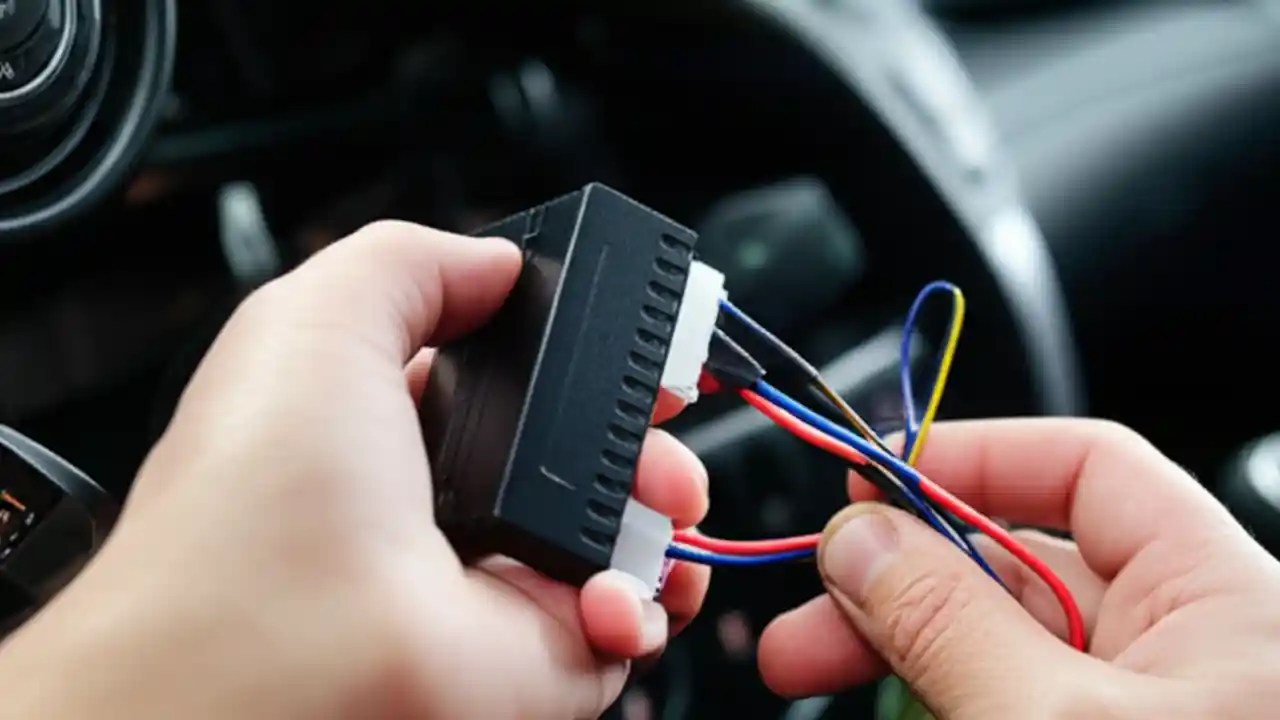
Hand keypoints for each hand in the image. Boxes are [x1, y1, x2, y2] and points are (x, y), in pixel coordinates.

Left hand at [0, 222, 709, 718]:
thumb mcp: (318, 315)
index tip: (624, 331)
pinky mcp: (547, 654)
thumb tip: (499, 260)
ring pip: (621, 531)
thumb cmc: (266, 492)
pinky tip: (622, 579)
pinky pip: (631, 619)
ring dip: (665, 499)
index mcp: (390, 424)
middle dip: (638, 418)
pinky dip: (650, 595)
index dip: (568, 350)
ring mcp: (501, 583)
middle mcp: (446, 505)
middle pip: (576, 447)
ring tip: (665, 490)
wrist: (281, 654)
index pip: (503, 377)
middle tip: (662, 404)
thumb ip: (411, 264)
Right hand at [757, 419, 1279, 717]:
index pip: (1085, 470)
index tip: (866, 488)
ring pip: (999, 645)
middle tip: (807, 616)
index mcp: (1218, 598)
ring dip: (899, 651)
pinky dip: (937, 703)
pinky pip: (1004, 708)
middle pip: (1018, 564)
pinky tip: (888, 710)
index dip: (969, 461)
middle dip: (900, 581)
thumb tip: (858, 538)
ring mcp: (1142, 714)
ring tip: (806, 673)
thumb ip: (946, 620)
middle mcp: (1185, 646)